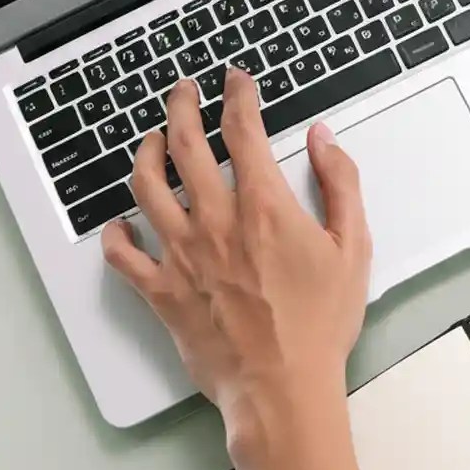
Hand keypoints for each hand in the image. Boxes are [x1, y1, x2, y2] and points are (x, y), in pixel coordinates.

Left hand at [101, 67, 371, 469]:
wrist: (282, 387)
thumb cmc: (320, 325)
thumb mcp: (353, 247)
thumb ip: (341, 184)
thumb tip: (323, 140)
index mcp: (264, 207)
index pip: (242, 130)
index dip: (238, 96)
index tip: (235, 82)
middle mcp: (216, 221)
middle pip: (184, 144)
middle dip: (181, 106)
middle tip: (183, 90)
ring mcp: (183, 255)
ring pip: (146, 187)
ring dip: (145, 154)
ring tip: (150, 139)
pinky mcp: (162, 290)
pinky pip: (124, 255)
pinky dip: (116, 234)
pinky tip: (119, 222)